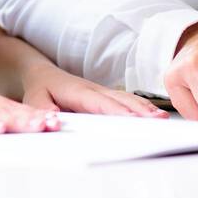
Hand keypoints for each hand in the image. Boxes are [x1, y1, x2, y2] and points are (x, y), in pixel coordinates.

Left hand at [21, 64, 168, 118]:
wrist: (43, 74)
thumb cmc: (41, 88)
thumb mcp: (34, 99)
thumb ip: (42, 110)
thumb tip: (53, 121)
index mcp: (78, 92)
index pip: (100, 103)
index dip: (117, 111)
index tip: (133, 120)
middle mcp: (95, 90)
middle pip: (121, 101)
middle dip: (140, 112)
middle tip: (158, 122)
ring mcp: (103, 91)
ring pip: (128, 99)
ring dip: (145, 109)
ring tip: (163, 120)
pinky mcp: (107, 96)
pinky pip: (127, 100)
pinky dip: (143, 108)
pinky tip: (155, 115)